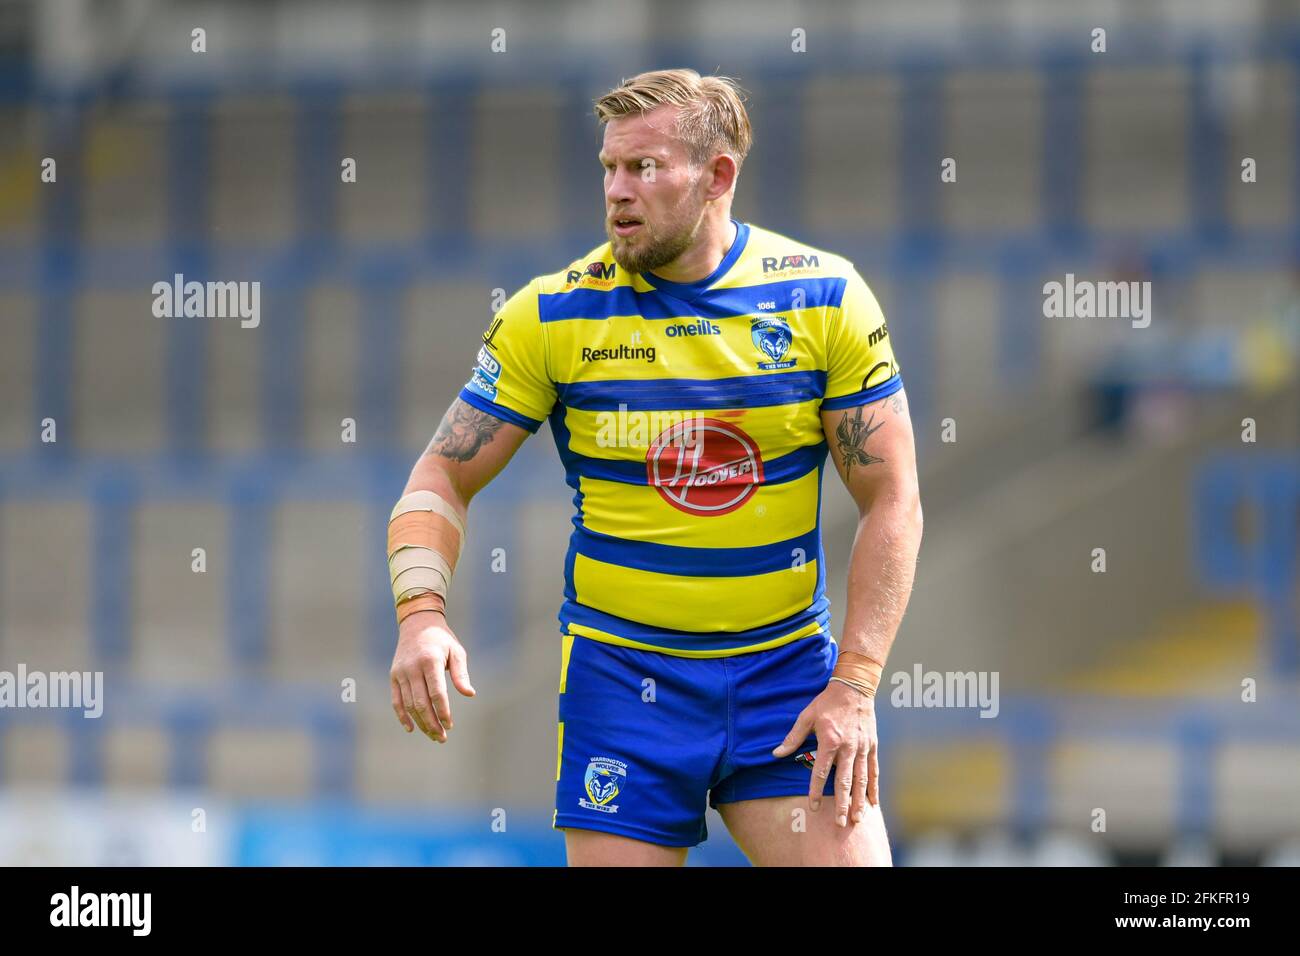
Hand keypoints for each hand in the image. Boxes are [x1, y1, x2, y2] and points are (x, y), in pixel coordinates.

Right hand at [389, 610, 475, 742]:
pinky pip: (396, 700)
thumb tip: (470, 694)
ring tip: (433, 735)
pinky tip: (412, 728)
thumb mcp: (456, 651)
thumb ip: (461, 674)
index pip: (436, 693)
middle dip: (431, 723)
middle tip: (442, 737)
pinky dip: (402, 716)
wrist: (417, 623)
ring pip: (408, 704)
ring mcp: (401, 673)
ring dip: (420, 722)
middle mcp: (413, 668)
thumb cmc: (442, 640)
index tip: (450, 724)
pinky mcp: (393, 676)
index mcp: (430, 661)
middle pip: (421, 703)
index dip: (443, 711)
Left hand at [772, 681, 878, 825]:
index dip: (817, 790)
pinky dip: (874, 788)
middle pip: (845, 781)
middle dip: (843, 804)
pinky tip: (873, 803)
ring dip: (860, 801)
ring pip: (862, 780)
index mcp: (830, 741)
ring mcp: (862, 748)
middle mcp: (848, 748)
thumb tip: (776, 753)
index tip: (814, 807)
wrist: (854, 688)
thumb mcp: (806, 717)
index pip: (822, 772)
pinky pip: (874, 770)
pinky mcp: (872, 746)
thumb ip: (793, 738)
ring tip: (858, 819)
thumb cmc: (826, 703)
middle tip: (841, 823)